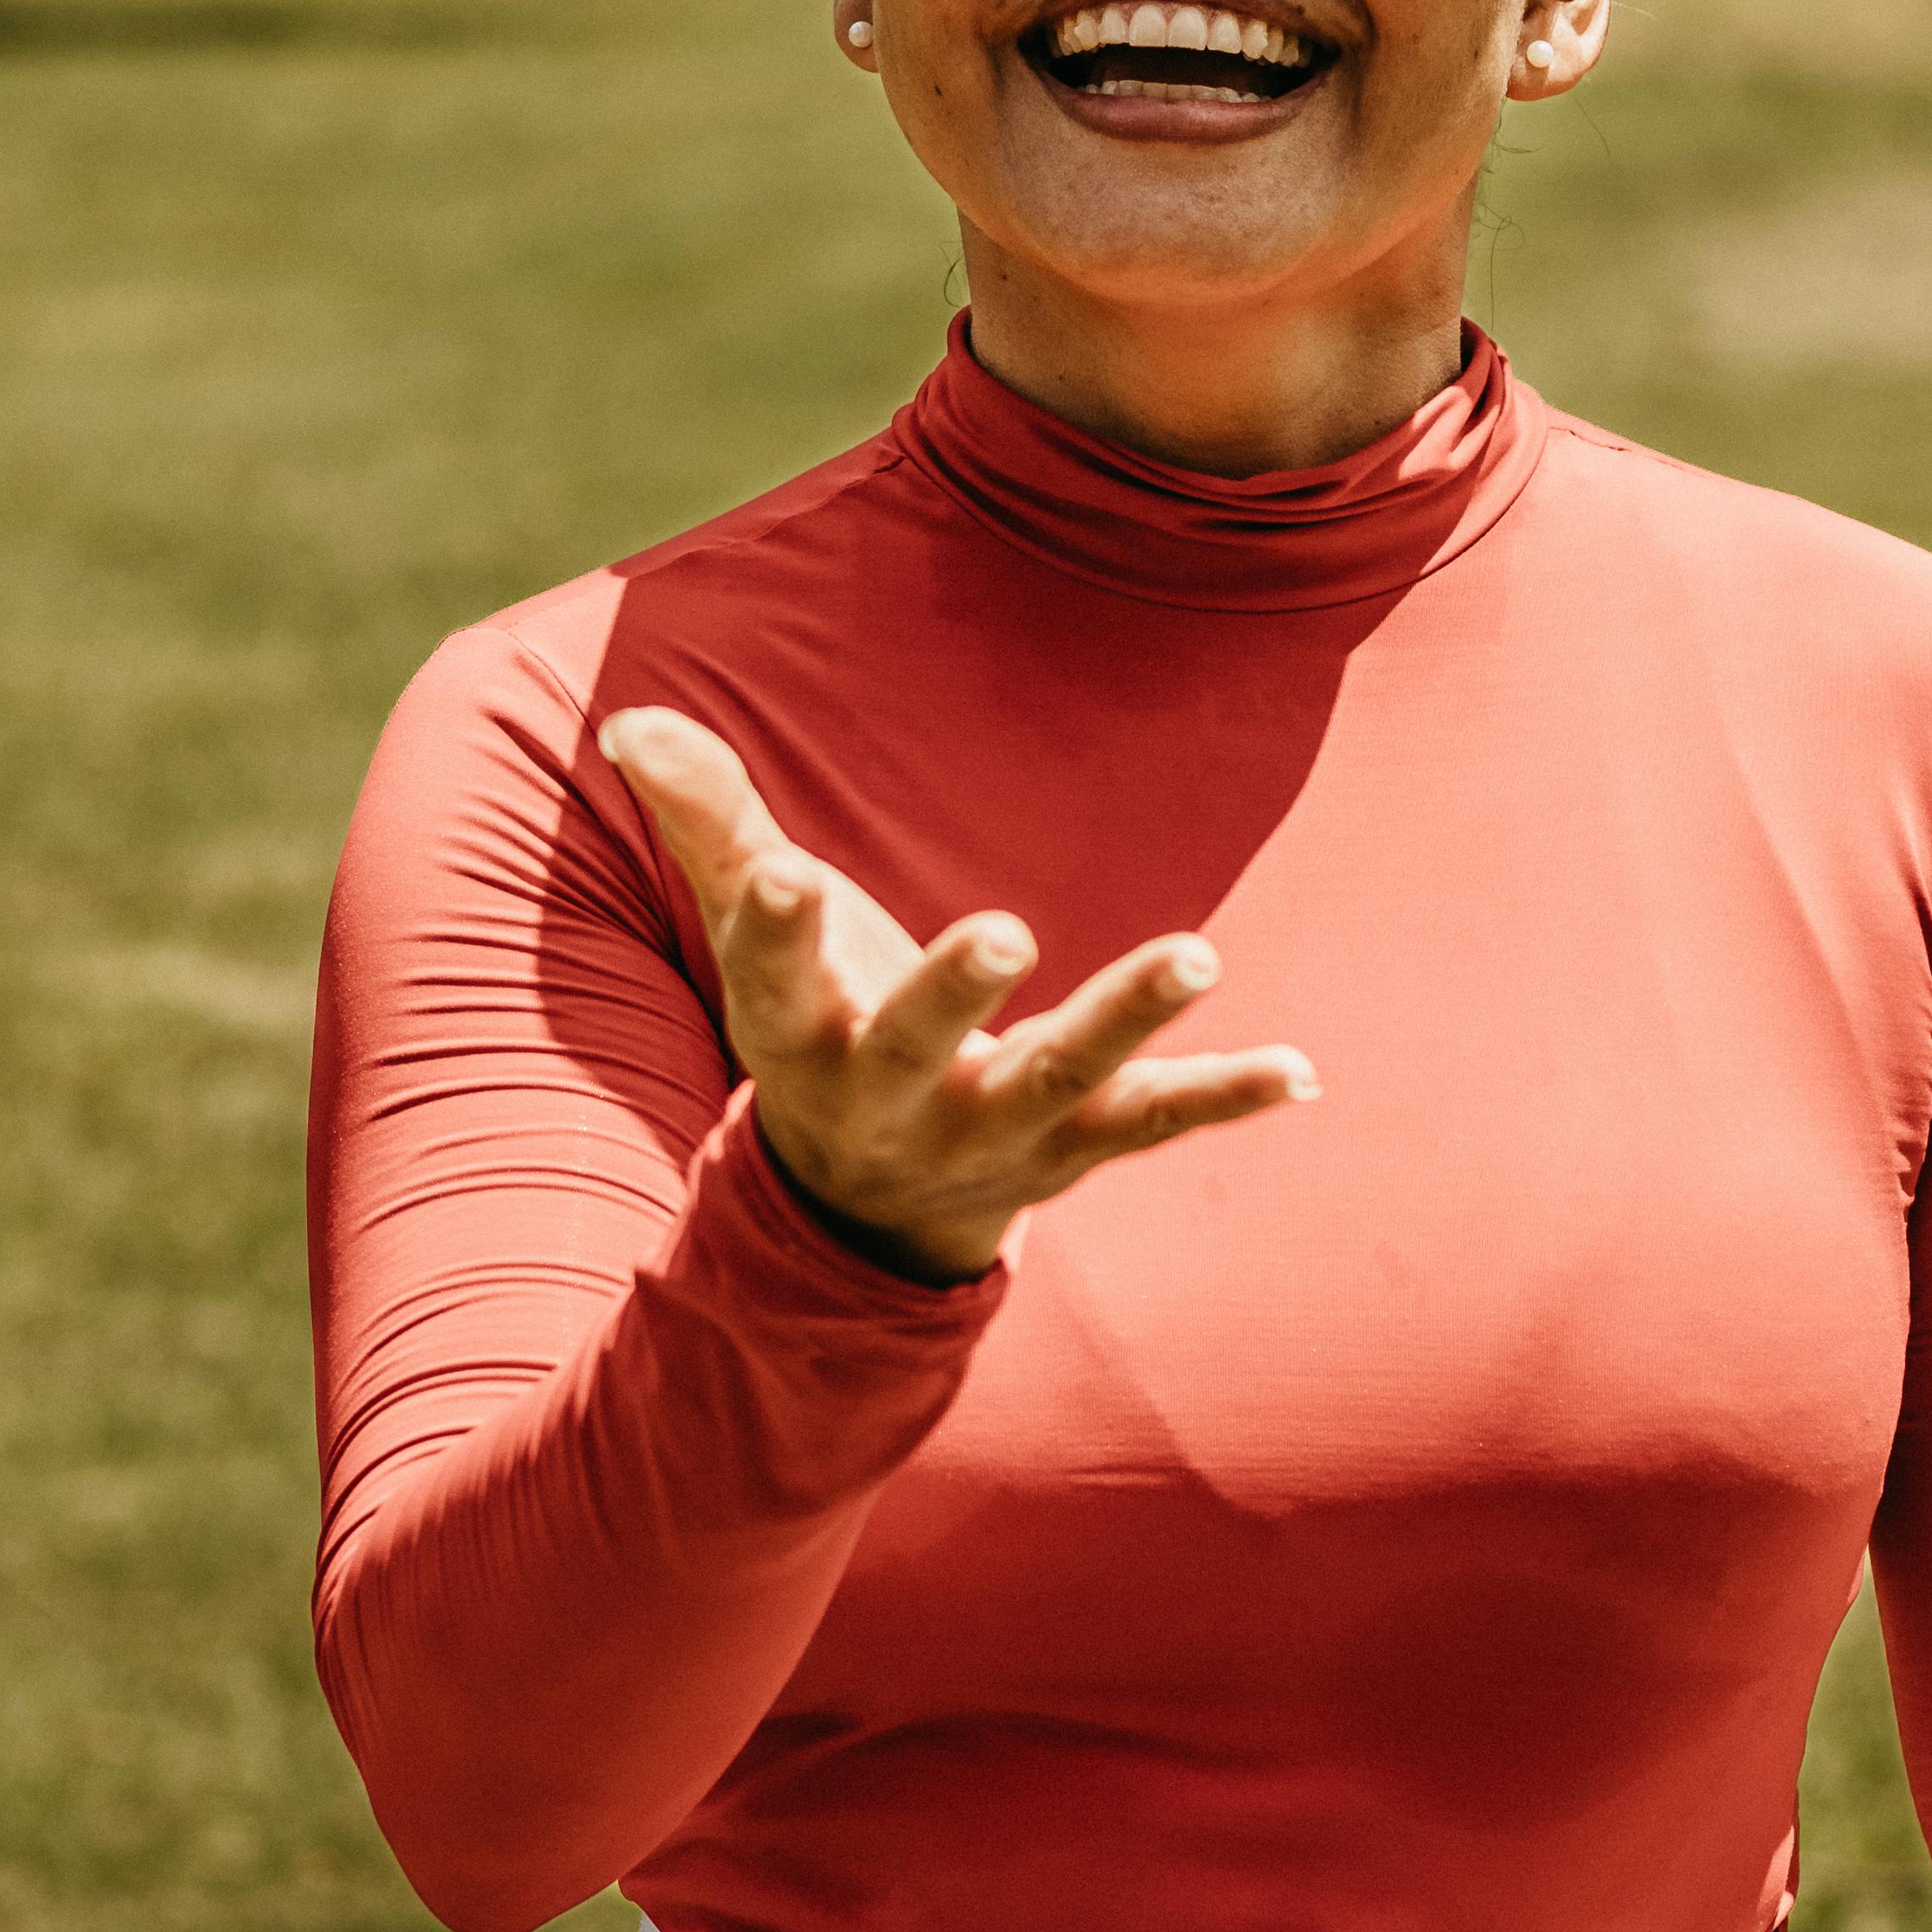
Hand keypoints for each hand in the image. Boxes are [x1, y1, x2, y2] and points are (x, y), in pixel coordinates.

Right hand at [600, 707, 1314, 1280]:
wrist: (866, 1211)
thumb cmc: (816, 1024)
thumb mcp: (759, 940)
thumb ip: (709, 824)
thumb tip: (631, 721)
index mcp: (797, 1033)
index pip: (771, 980)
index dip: (775, 929)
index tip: (782, 874)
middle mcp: (890, 1095)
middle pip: (916, 1045)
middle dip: (954, 994)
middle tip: (1003, 931)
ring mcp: (990, 1128)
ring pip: (1060, 1079)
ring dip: (1125, 1018)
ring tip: (1198, 954)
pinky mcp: (1073, 1147)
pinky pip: (1153, 1123)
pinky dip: (1224, 1097)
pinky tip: (1301, 1073)